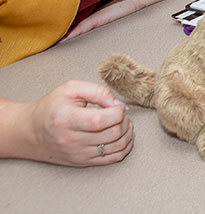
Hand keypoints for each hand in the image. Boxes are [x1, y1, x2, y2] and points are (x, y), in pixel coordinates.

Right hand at [3, 81, 133, 165]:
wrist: (29, 132)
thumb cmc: (50, 108)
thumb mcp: (71, 89)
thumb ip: (98, 92)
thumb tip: (119, 105)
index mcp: (66, 119)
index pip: (101, 120)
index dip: (117, 112)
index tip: (116, 107)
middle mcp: (70, 140)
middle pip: (112, 133)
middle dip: (124, 121)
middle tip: (120, 114)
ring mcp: (77, 153)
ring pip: (116, 147)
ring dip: (127, 134)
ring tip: (123, 124)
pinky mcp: (82, 162)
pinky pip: (111, 159)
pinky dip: (124, 148)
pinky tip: (123, 138)